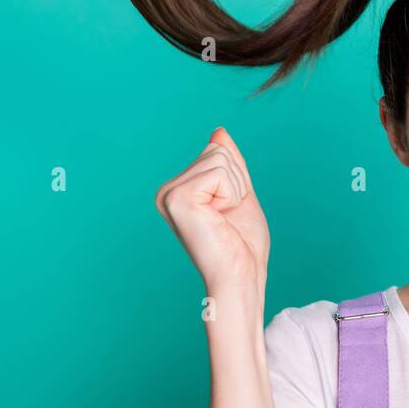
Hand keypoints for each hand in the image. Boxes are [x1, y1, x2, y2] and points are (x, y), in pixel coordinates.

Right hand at [155, 127, 269, 289]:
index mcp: (178, 190)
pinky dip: (230, 194)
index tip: (228, 210)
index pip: (216, 151)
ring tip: (223, 218)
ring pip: (219, 158)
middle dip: (236, 182)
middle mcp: (167, 191)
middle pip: (217, 151)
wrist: (241, 276)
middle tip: (228, 216)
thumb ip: (230, 163)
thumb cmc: (242, 244)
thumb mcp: (240, 193)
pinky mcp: (177, 198)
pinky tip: (219, 218)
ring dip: (234, 190)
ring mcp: (169, 194)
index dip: (236, 178)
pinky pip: (219, 172)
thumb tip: (219, 131)